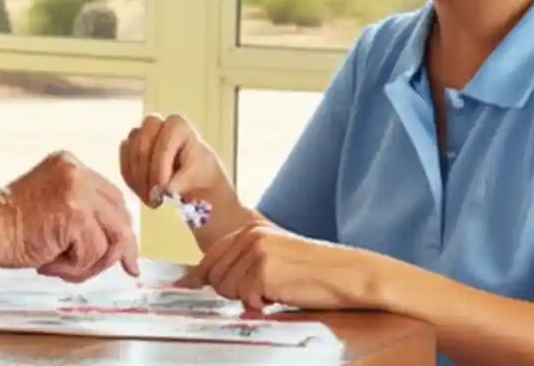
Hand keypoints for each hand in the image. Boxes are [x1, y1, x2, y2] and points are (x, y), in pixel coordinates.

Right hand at [1, 151, 139, 281]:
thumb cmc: (9, 228)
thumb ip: (82, 212)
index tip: (128, 252)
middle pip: (119, 214)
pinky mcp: (76, 213)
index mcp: (70, 165)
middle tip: (127, 268)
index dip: (121, 226)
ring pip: (110, 238)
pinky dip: (75, 268)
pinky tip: (49, 265)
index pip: (112, 197)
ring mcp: (78, 190)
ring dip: (89, 264)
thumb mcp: (52, 207)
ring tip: (60, 267)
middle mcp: (77, 172)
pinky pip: (94, 251)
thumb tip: (117, 241)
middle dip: (121, 247)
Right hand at [119, 113, 231, 206]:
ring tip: (152, 201)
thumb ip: (184, 180)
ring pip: (129, 152)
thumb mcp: (198, 178)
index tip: (165, 190)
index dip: (161, 167)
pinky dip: (132, 181)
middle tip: (156, 198)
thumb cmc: (200, 177)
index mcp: (178, 125)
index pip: (164, 141)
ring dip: (138, 180)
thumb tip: (169, 187)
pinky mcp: (130, 148)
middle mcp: (157, 124)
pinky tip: (144, 194)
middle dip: (147, 174)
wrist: (194, 183)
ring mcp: (141, 135)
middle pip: (142, 142)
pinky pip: (123, 162)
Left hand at [177, 222, 372, 311]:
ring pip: (227, 290)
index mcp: (250, 229)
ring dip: (248, 299)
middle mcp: (250, 235)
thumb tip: (206, 280)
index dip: (199, 277)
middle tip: (259, 293)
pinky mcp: (264, 270)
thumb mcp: (274, 255)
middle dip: (231, 291)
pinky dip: (261, 305)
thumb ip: (243, 261)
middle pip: (214, 276)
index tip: (186, 290)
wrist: (347, 274)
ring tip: (275, 291)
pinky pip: (245, 299)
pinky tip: (281, 295)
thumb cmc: (314, 270)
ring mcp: (256, 252)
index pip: (211, 256)